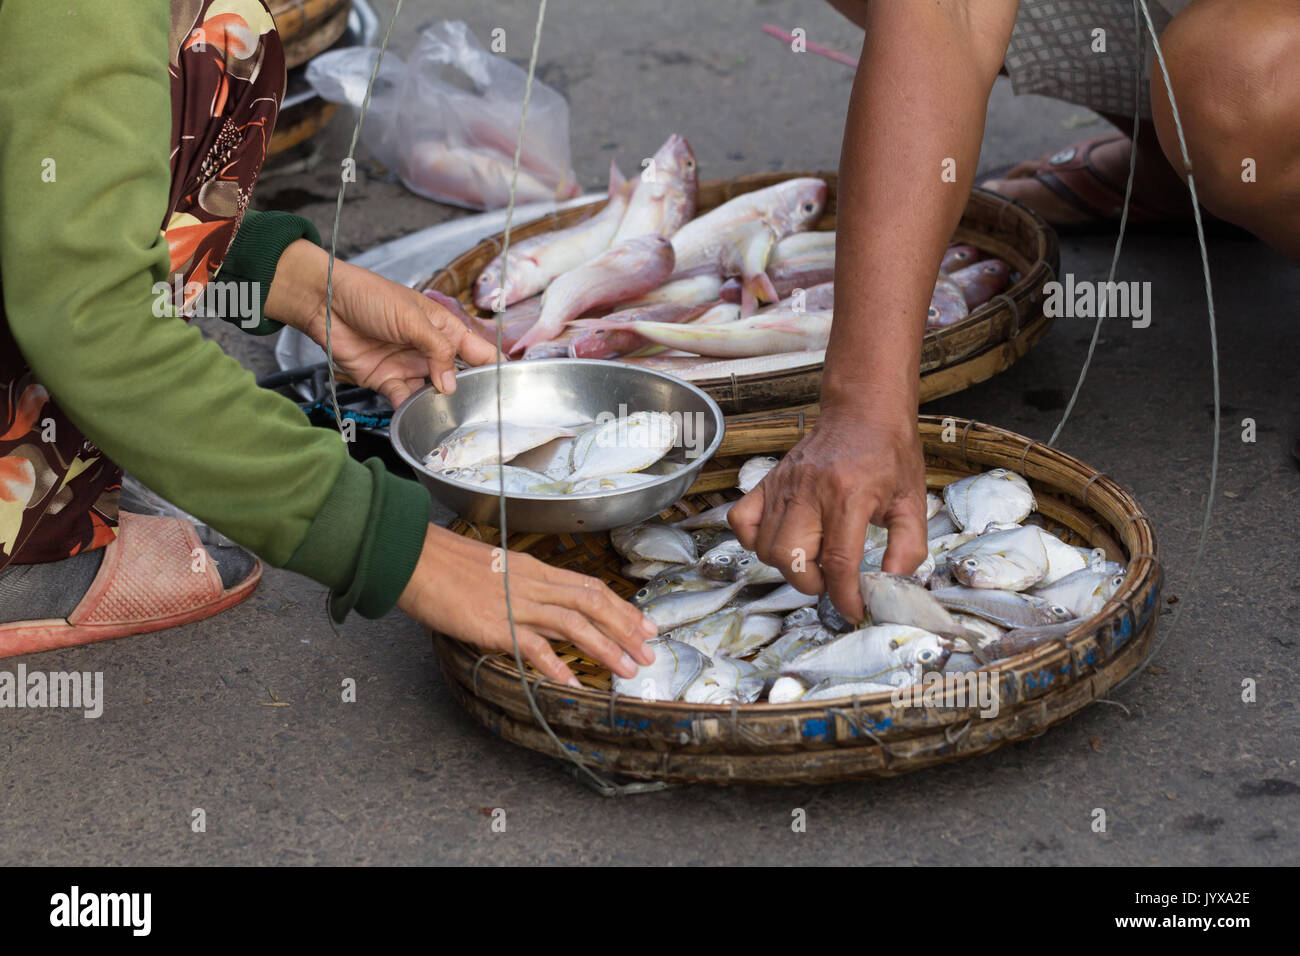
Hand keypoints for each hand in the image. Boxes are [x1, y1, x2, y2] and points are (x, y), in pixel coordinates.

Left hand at [267, 241, 497, 405]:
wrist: (325, 303)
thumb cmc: (371, 297)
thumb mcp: (412, 318)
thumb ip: (437, 350)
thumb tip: (452, 384)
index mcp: (444, 328)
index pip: (478, 351)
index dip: (495, 367)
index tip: (511, 387)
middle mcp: (430, 350)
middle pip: (459, 377)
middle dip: (469, 394)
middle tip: (482, 413)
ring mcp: (410, 367)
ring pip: (434, 394)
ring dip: (440, 406)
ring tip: (452, 420)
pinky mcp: (387, 381)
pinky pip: (406, 401)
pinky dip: (412, 410)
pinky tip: (420, 417)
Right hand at [397, 524, 657, 686]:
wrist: (412, 558)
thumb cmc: (445, 566)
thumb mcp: (493, 570)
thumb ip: (518, 587)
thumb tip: (537, 609)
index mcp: (533, 570)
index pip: (588, 587)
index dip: (621, 607)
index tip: (644, 624)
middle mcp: (532, 584)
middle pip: (592, 604)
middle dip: (626, 628)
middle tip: (650, 650)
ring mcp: (515, 604)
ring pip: (574, 624)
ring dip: (606, 648)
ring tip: (628, 670)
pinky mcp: (495, 625)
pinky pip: (533, 646)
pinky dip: (556, 665)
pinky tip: (574, 683)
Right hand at [727, 406, 928, 621]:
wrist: (863, 411)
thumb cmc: (889, 454)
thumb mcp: (914, 501)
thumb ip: (909, 547)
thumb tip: (894, 582)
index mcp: (849, 497)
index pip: (838, 562)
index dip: (844, 596)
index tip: (853, 610)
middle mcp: (810, 492)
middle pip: (792, 559)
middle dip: (812, 583)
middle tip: (832, 579)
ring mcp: (783, 486)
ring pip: (765, 547)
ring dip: (788, 566)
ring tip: (811, 559)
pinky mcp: (768, 482)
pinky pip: (742, 521)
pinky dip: (754, 540)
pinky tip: (780, 540)